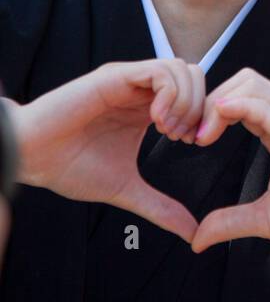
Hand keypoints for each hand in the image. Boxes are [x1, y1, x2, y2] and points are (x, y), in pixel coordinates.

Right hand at [3, 58, 205, 241]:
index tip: (191, 145)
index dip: (203, 118)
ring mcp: (130, 80)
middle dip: (199, 108)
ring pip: (181, 69)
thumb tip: (191, 232)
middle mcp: (142, 90)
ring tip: (166, 131)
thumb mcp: (126, 188)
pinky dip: (170, 95)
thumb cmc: (71, 166)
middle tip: (181, 138)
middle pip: (195, 75)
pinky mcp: (115, 76)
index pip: (195, 95)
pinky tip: (155, 121)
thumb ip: (160, 207)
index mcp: (148, 109)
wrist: (33, 157)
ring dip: (185, 102)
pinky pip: (160, 70)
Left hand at [191, 69, 269, 257]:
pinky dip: (236, 107)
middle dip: (209, 100)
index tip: (189, 141)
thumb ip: (231, 221)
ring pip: (250, 83)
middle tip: (190, 135)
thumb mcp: (265, 219)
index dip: (210, 111)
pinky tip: (216, 123)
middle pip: (242, 80)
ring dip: (218, 101)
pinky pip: (266, 106)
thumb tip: (195, 239)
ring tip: (200, 136)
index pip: (239, 98)